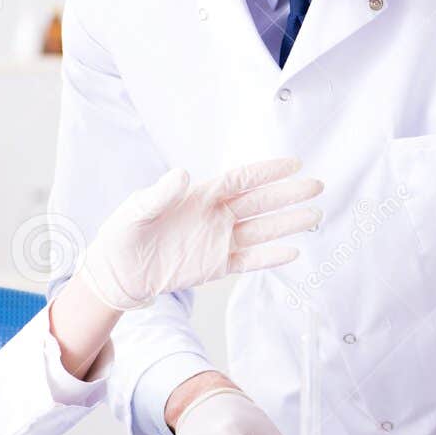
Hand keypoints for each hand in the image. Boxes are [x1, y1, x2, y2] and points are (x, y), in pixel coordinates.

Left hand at [78, 157, 321, 311]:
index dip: (267, 172)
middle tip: (316, 186)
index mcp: (201, 195)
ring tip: (314, 216)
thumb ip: (161, 193)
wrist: (118, 270)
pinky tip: (292, 251)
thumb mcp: (138, 208)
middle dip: (288, 194)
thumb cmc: (124, 232)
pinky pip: (248, 261)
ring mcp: (218, 240)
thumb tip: (183, 173)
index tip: (293, 164)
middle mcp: (216, 215)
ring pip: (260, 230)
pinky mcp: (216, 266)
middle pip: (259, 202)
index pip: (241, 180)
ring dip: (287, 224)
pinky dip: (269, 258)